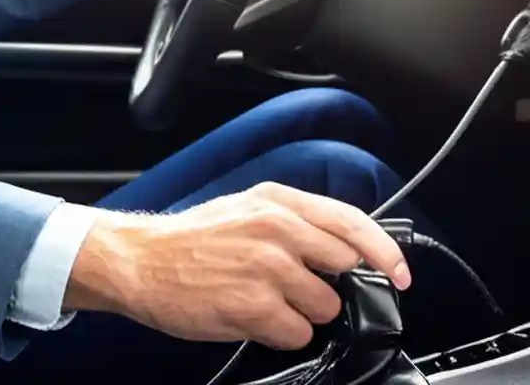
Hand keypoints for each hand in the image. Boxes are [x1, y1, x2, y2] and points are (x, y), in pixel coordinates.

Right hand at [63, 182, 409, 350]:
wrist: (137, 262)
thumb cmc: (186, 242)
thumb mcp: (242, 210)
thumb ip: (292, 222)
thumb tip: (342, 250)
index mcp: (275, 201)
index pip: (353, 224)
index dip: (386, 253)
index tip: (400, 276)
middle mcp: (276, 229)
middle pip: (345, 269)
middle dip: (328, 286)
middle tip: (296, 289)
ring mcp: (267, 268)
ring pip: (324, 308)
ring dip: (300, 314)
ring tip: (261, 302)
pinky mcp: (255, 306)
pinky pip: (298, 333)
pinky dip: (280, 334)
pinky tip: (250, 318)